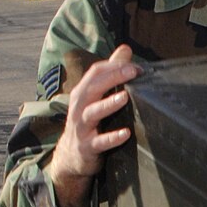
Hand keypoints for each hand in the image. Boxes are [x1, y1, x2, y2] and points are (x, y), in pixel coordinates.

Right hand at [45, 44, 138, 206]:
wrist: (70, 156)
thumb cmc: (87, 121)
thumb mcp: (95, 96)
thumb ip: (110, 72)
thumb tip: (125, 49)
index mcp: (82, 93)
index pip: (95, 72)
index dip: (115, 66)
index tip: (136, 67)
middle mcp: (79, 107)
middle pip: (93, 88)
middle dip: (113, 78)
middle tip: (133, 72)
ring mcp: (81, 127)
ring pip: (93, 113)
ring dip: (108, 104)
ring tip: (125, 97)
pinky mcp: (87, 147)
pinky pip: (100, 142)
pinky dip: (112, 137)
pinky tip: (125, 133)